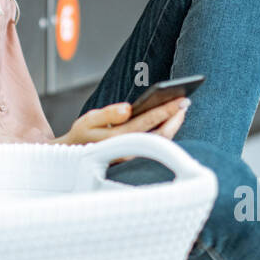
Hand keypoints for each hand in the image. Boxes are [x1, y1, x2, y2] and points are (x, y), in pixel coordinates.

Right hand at [51, 97, 189, 156]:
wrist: (74, 158)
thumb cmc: (82, 135)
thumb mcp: (88, 120)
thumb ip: (107, 113)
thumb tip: (127, 109)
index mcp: (116, 138)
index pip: (147, 122)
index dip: (165, 111)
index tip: (179, 100)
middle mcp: (128, 151)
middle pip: (160, 135)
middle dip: (175, 118)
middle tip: (186, 102)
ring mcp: (134, 157)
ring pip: (160, 142)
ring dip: (173, 126)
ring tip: (181, 109)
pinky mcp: (136, 159)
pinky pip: (156, 145)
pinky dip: (166, 132)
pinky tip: (170, 121)